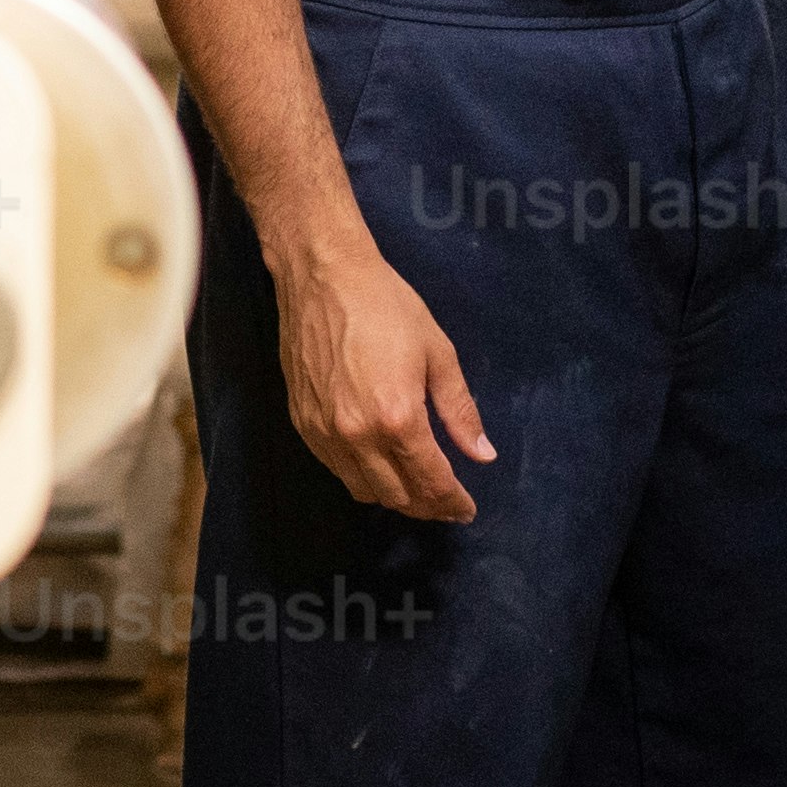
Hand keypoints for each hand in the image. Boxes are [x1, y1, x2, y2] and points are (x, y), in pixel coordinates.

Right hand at [270, 227, 500, 527]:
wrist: (322, 277)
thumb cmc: (387, 306)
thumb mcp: (438, 353)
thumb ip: (460, 411)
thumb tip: (483, 455)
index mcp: (398, 417)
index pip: (431, 482)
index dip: (453, 502)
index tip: (466, 509)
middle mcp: (358, 435)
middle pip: (398, 497)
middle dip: (427, 506)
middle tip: (446, 502)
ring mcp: (325, 433)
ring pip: (363, 491)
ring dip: (394, 498)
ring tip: (415, 488)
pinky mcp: (303, 424)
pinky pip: (336, 470)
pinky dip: (362, 478)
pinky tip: (379, 465)